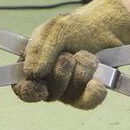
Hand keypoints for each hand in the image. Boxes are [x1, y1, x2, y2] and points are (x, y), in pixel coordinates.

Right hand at [12, 0, 129, 109]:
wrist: (107, 27)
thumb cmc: (77, 27)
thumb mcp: (55, 30)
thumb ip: (40, 49)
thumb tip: (32, 73)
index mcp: (33, 66)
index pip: (22, 88)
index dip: (29, 92)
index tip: (41, 88)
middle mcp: (49, 82)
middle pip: (48, 94)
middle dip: (61, 71)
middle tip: (68, 55)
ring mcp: (68, 90)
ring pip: (69, 95)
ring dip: (80, 70)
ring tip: (85, 54)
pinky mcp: (87, 94)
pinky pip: (87, 102)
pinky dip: (93, 90)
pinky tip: (97, 80)